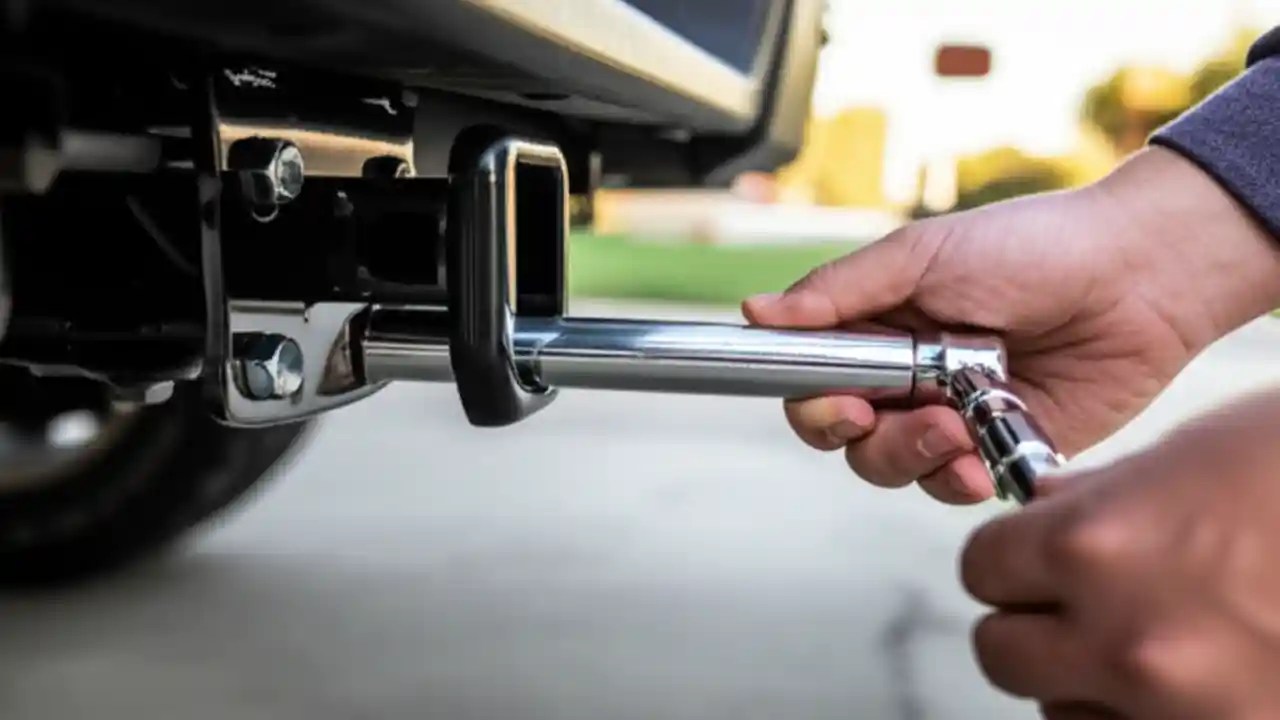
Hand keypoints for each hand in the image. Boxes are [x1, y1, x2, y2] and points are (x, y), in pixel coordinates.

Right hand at [745, 147, 1279, 502]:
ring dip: (913, 455)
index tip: (838, 403)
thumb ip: (838, 292)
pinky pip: (951, 484)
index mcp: (877, 324)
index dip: (813, 402)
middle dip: (862, 435)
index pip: (813, 378)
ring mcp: (949, 413)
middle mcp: (904, 374)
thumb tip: (756, 312)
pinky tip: (980, 456)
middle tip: (892, 415)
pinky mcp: (996, 447)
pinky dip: (958, 478)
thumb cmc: (1033, 248)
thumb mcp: (921, 256)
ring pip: (891, 465)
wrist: (1138, 278)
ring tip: (955, 426)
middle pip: (844, 434)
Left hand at [961, 389, 1279, 718]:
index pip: (982, 567)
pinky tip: (1197, 681)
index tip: (1030, 558)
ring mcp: (1180, 713)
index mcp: (1098, 546)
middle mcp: (1126, 640)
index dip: (1009, 559)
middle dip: (1032, 625)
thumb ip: (1104, 494)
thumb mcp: (1199, 453)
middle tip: (1076, 607)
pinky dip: (1147, 717)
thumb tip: (1045, 509)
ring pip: (1063, 713)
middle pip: (1003, 652)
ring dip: (1085, 683)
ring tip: (1151, 646)